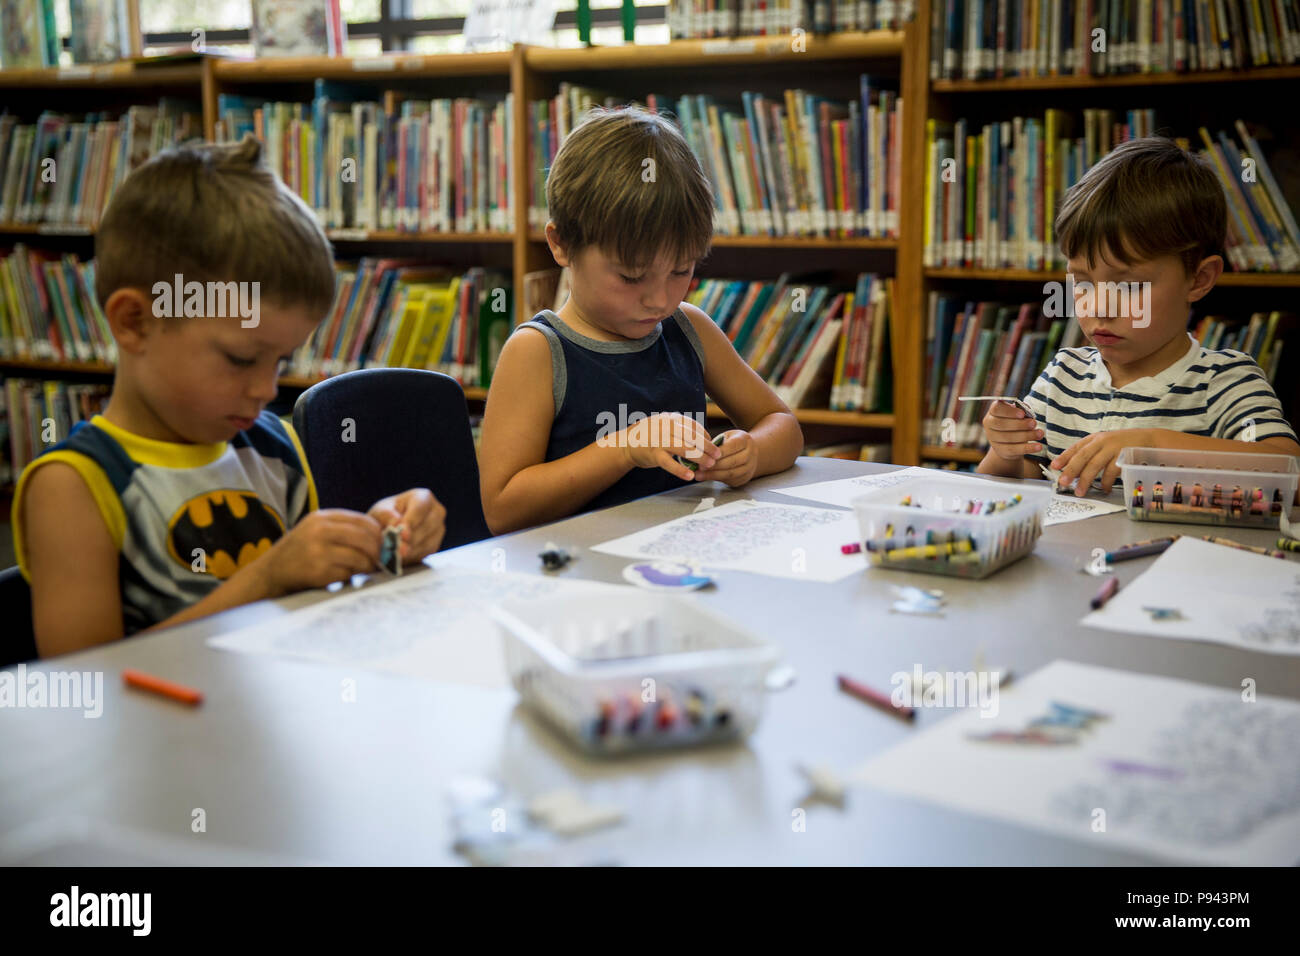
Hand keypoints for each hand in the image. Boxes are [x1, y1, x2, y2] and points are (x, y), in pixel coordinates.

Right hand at [260, 509, 382, 595]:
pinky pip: (347, 574)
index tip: (387, 543)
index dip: (379, 533)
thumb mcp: (316, 531)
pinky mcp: (318, 571)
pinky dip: (351, 577)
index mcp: (322, 518)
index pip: (363, 520)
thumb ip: (343, 529)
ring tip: (366, 570)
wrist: (270, 572)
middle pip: (365, 538)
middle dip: (379, 550)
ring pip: (360, 557)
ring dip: (368, 566)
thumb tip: (382, 536)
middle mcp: (320, 531)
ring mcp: (318, 551)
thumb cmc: (300, 552)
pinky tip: (345, 577)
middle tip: (384, 559)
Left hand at [368, 488, 446, 561]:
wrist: (390, 530)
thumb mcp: (380, 511)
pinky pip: (426, 553)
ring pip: (427, 542)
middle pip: (426, 527)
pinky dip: (412, 556)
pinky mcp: (435, 545)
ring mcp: (438, 530)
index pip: (420, 509)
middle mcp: (436, 512)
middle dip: (410, 539)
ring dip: (410, 550)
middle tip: (396, 548)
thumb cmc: (386, 516)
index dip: (410, 522)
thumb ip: (386, 515)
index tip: (401, 534)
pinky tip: (400, 556)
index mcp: (424, 497)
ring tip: (394, 553)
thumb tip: (395, 524)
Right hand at [618, 412, 720, 480]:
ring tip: (708, 466)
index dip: (706, 437)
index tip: (714, 446)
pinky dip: (681, 470)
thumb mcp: (664, 426)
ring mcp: (659, 440)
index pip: (694, 426)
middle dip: (707, 447)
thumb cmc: (649, 436)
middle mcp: (666, 426)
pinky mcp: (653, 454)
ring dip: (699, 458)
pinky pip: (670, 463)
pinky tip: (690, 476)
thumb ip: (680, 429)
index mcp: (670, 418)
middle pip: (692, 437)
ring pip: (685, 449)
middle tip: (717, 456)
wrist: (625, 444)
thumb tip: (704, 439)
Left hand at [694, 429, 757, 486]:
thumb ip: (716, 444)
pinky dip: (717, 479)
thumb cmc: (733, 443)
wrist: (749, 452)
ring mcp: (749, 467)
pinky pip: (730, 480)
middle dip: (714, 466)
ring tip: (699, 475)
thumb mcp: (726, 437)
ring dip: (713, 475)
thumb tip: (700, 451)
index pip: (733, 446)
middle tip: (700, 467)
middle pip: (732, 462)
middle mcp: (750, 453)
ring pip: (731, 473)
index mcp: (745, 440)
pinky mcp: (745, 478)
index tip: (706, 456)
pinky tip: (706, 477)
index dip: (719, 452)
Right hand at [982, 401, 1042, 460]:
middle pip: (1001, 424)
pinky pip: (1014, 449)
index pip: (997, 408)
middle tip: (1034, 423)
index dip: (1009, 411)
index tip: (1022, 413)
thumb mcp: (1017, 414)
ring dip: (1026, 435)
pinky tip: (1038, 447)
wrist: (1010, 442)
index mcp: (993, 412)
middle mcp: (989, 424)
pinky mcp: (1000, 450)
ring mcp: (993, 438)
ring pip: (1008, 437)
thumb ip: (1022, 410)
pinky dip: (1027, 448)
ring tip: (1040, 434)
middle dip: (1019, 424)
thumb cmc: (1015, 422)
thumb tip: (1027, 411)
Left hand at [1052, 429, 1153, 496]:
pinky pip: (1112, 471)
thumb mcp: (1106, 445)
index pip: (1077, 447)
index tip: (1054, 466)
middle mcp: (1103, 441)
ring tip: (1079, 492)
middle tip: (1063, 482)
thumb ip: (1092, 455)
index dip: (1064, 456)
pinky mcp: (1125, 456)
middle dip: (1071, 470)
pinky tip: (1103, 489)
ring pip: (1095, 465)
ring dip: (1086, 480)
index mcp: (1096, 438)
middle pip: (1083, 456)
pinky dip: (1106, 482)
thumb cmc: (1125, 445)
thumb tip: (1074, 472)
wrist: (1151, 440)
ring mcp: (1114, 448)